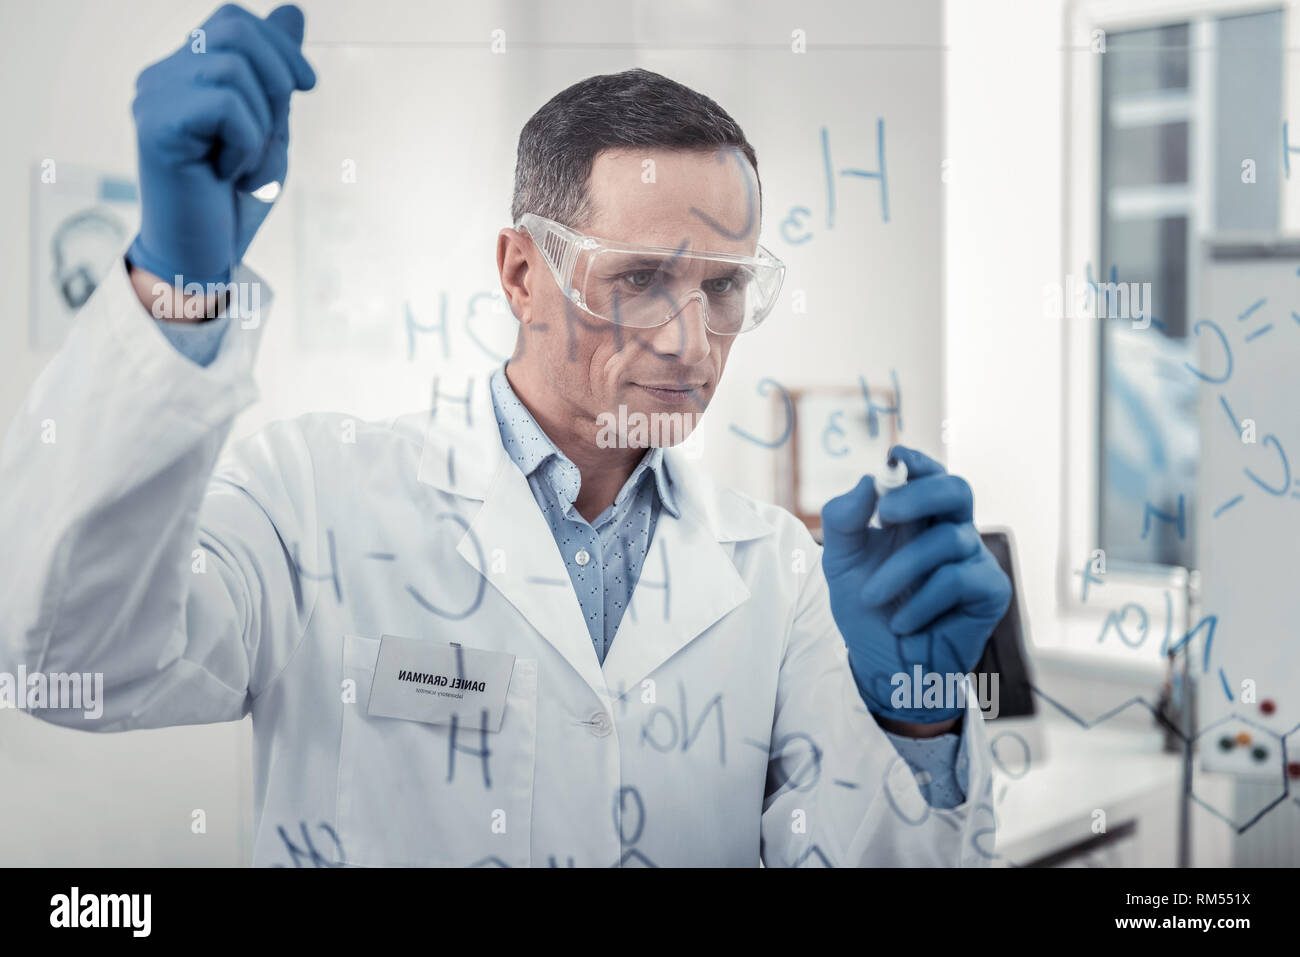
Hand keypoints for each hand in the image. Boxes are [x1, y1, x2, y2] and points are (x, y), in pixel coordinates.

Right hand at [127, 3, 315, 285]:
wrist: (204, 257)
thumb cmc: (232, 201)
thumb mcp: (269, 127)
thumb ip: (276, 74)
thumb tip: (293, 11)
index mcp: (186, 73)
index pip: (234, 21)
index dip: (280, 46)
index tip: (307, 86)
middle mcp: (161, 77)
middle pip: (234, 29)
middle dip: (276, 80)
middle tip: (269, 135)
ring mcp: (153, 98)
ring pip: (233, 69)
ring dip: (260, 125)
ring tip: (241, 164)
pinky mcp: (155, 124)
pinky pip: (225, 104)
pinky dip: (245, 145)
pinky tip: (225, 175)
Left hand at [820, 446, 1010, 722]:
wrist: (885, 667)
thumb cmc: (868, 610)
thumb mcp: (841, 562)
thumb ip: (844, 520)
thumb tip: (869, 480)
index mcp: (917, 517)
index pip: (928, 476)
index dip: (918, 462)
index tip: (896, 455)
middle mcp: (950, 531)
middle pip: (957, 489)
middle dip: (922, 493)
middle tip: (886, 513)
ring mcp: (974, 560)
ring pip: (948, 539)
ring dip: (901, 569)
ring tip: (871, 598)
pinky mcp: (990, 592)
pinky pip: (958, 580)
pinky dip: (922, 601)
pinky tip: (902, 623)